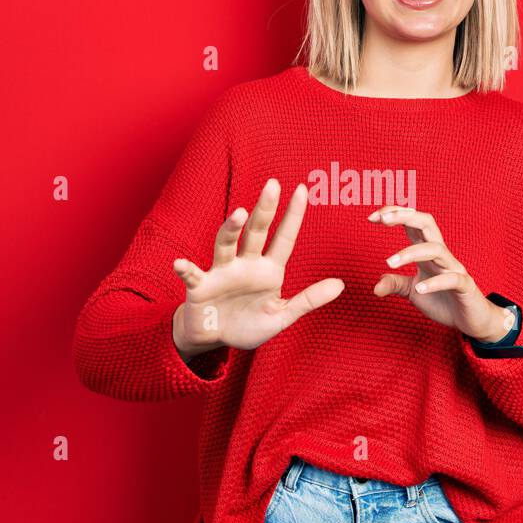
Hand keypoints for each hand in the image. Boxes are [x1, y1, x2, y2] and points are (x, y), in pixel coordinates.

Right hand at [171, 178, 344, 359]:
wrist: (214, 338)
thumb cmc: (248, 323)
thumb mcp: (282, 315)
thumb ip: (309, 300)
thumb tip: (341, 285)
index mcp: (268, 270)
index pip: (283, 238)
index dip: (293, 216)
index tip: (302, 190)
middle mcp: (245, 264)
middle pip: (255, 232)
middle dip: (264, 209)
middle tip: (273, 185)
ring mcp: (222, 272)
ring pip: (226, 245)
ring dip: (230, 229)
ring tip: (238, 214)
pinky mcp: (200, 286)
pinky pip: (193, 275)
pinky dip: (186, 269)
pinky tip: (181, 264)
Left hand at [367, 205, 513, 343]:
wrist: (471, 320)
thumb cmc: (443, 301)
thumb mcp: (412, 292)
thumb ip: (395, 284)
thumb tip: (375, 286)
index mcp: (428, 252)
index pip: (413, 223)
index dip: (395, 214)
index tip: (372, 217)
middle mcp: (441, 255)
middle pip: (427, 223)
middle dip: (405, 217)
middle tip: (382, 219)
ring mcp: (454, 268)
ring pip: (436, 249)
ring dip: (410, 253)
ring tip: (389, 263)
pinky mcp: (465, 286)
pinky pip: (451, 279)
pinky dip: (435, 283)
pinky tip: (419, 289)